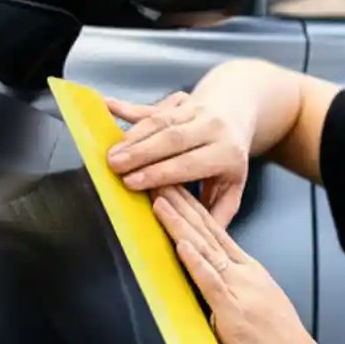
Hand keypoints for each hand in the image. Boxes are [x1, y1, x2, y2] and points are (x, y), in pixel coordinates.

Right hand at [106, 90, 252, 225]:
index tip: (131, 182)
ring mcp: (195, 108)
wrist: (238, 109)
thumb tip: (200, 244)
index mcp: (227, 152)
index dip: (159, 172)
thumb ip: (218, 213)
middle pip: (172, 139)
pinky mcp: (178, 99)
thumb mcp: (233, 185)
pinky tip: (106, 105)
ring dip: (132, 136)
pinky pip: (151, 106)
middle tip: (113, 165)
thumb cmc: (229, 157)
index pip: (189, 163)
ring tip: (110, 152)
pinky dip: (126, 107)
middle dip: (140, 153)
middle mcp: (212, 126)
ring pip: (161, 121)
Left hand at [152, 185, 327, 343]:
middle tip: (160, 180)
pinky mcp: (234, 312)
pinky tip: (181, 242)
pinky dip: (194, 260)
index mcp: (250, 273)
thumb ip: (232, 296)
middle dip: (182, 204)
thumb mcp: (255, 310)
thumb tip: (210, 292)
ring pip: (205, 248)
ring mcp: (240, 290)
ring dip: (180, 222)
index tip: (175, 190)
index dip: (193, 210)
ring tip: (161, 200)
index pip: (216, 233)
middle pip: (208, 231)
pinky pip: (210, 281)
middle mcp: (246, 274)